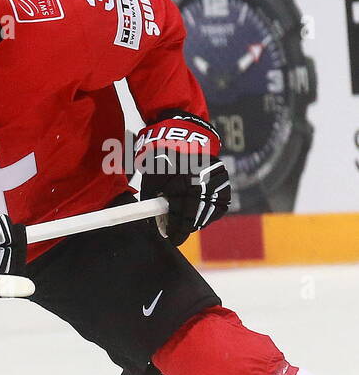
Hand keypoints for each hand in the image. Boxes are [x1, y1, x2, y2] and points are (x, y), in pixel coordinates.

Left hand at [135, 113, 229, 246]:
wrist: (181, 135)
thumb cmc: (161, 158)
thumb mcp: (152, 181)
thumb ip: (154, 203)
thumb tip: (153, 223)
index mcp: (186, 187)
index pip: (184, 220)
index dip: (177, 232)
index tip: (171, 239)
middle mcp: (205, 185)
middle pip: (198, 218)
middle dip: (185, 227)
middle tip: (176, 233)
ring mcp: (216, 181)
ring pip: (211, 212)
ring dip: (199, 219)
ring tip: (187, 223)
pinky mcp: (223, 177)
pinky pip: (221, 201)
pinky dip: (211, 209)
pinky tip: (201, 212)